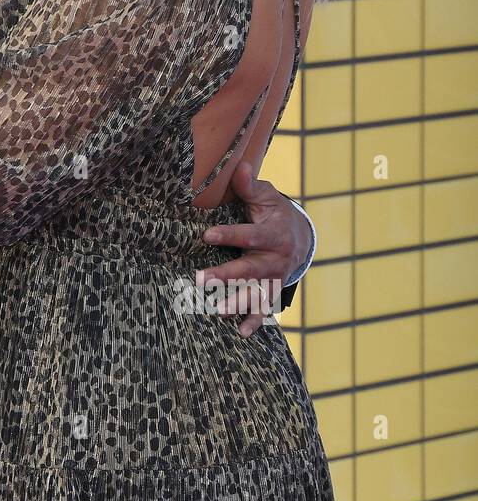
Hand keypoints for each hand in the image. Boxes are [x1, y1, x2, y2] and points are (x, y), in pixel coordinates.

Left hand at [194, 161, 309, 337]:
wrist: (300, 237)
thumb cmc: (274, 213)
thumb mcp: (266, 197)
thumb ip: (250, 186)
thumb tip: (239, 167)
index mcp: (273, 234)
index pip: (249, 235)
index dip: (229, 235)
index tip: (206, 235)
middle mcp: (275, 259)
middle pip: (249, 269)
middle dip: (225, 276)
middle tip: (200, 279)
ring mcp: (274, 278)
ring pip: (255, 292)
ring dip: (237, 302)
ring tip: (216, 310)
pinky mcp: (271, 290)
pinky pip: (264, 308)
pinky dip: (255, 321)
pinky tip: (242, 333)